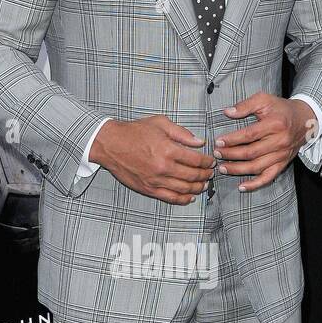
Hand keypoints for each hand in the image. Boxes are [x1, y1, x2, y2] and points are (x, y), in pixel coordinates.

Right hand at [89, 115, 215, 204]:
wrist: (111, 144)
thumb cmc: (134, 131)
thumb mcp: (160, 123)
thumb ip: (182, 133)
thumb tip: (200, 141)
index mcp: (168, 149)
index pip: (196, 160)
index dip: (207, 162)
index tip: (211, 161)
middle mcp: (163, 167)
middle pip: (192, 176)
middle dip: (205, 175)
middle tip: (210, 173)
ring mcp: (155, 180)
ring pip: (184, 189)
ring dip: (197, 187)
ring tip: (203, 184)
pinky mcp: (148, 188)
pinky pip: (170, 198)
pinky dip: (183, 199)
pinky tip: (190, 197)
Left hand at [214, 93, 315, 190]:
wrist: (304, 120)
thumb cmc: (281, 109)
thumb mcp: (265, 100)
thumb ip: (246, 105)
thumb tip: (227, 112)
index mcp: (275, 124)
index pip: (250, 135)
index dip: (232, 139)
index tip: (218, 141)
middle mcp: (280, 142)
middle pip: (251, 153)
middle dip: (231, 155)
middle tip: (217, 154)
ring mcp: (282, 155)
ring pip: (257, 167)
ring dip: (238, 169)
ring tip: (223, 168)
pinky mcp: (283, 164)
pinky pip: (268, 178)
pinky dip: (255, 184)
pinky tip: (242, 187)